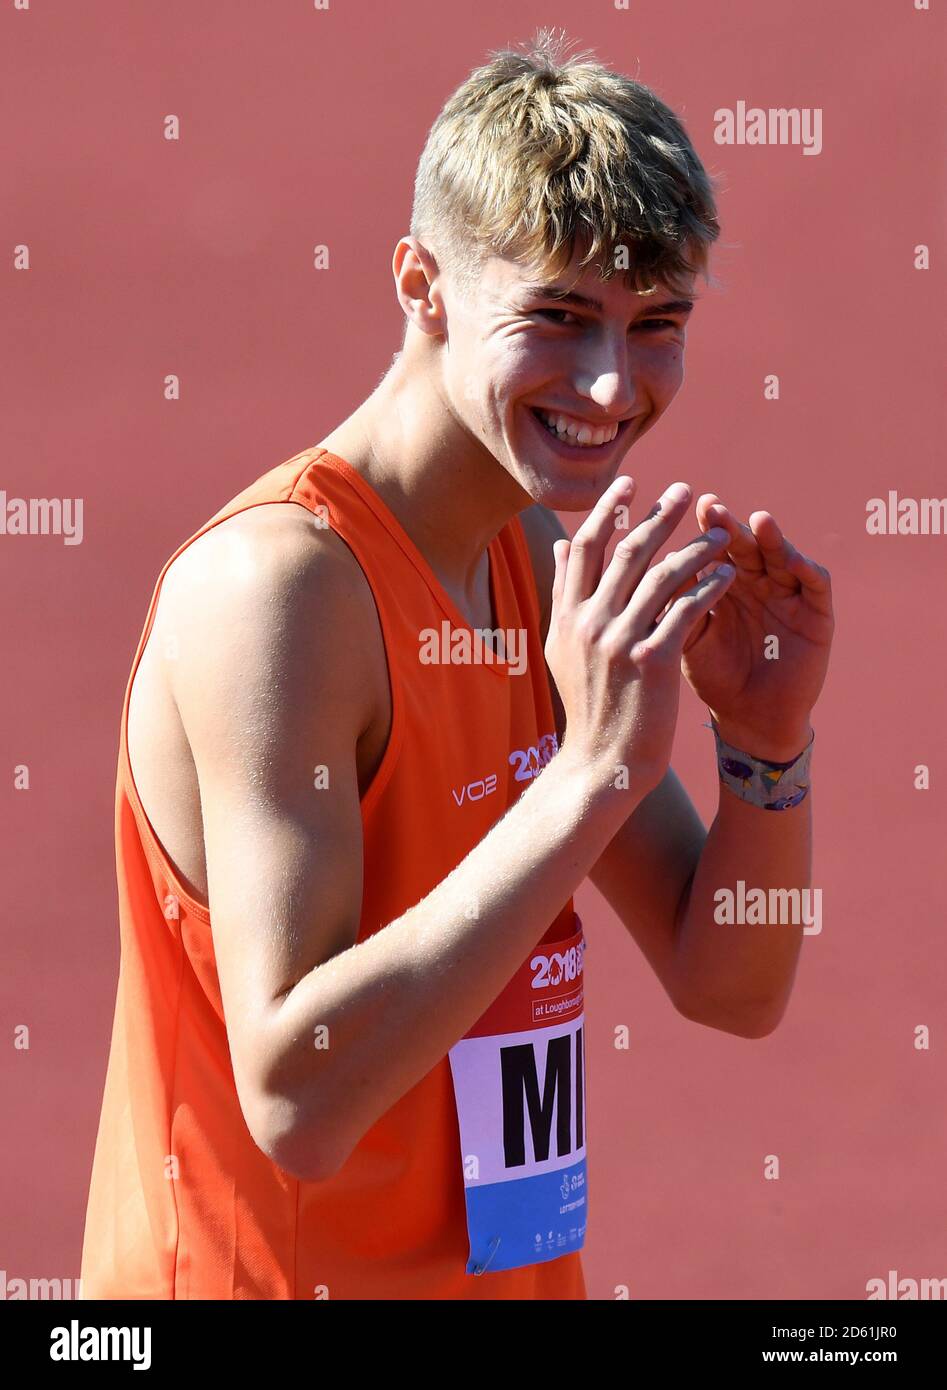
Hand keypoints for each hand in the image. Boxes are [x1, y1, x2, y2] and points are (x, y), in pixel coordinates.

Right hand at [545, 475, 735, 797]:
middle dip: (659, 515)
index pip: (584, 548)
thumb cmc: (589, 706)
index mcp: (567, 616)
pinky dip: (709, 585)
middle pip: (627, 552)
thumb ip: (564, 594)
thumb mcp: (563, 648)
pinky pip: (688, 609)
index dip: (607, 512)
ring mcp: (619, 640)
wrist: (601, 763)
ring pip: (662, 575)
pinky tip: (729, 574)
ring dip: (695, 548)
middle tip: (686, 490)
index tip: (629, 485)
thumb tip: (558, 545)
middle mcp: (589, 622)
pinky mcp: (653, 660)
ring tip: (721, 534)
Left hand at [663, 493, 834, 758]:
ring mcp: (788, 594)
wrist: (750, 721)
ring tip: (757, 521)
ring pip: (780, 555)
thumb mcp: (687, 639)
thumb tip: (641, 566)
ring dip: (770, 537)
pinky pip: (816, 582)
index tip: (677, 511)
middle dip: (728, 527)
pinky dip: (804, 567)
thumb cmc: (715, 679)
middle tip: (710, 508)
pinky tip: (789, 557)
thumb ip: (671, 605)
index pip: (710, 549)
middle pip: (743, 544)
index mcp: (723, 584)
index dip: (697, 530)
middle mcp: (757, 581)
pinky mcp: (818, 613)